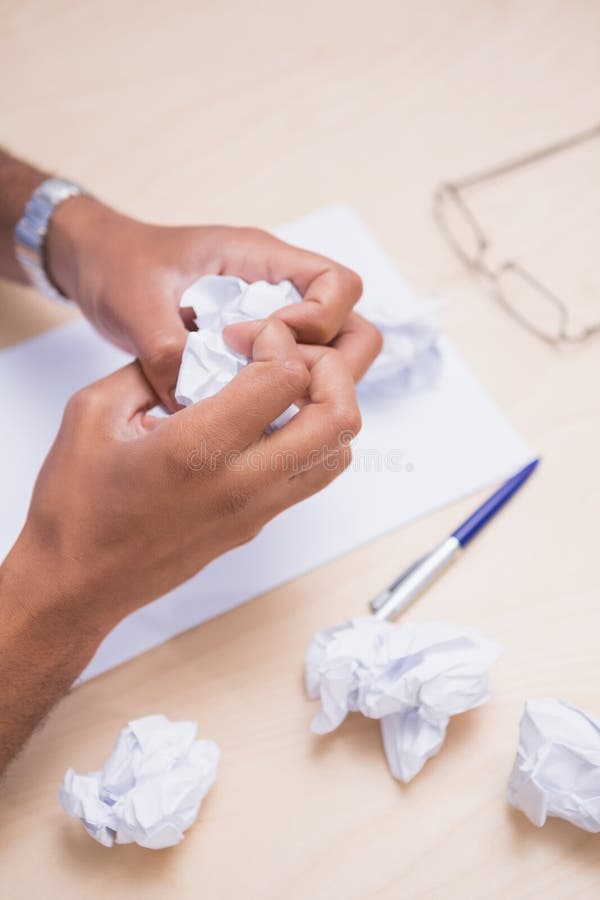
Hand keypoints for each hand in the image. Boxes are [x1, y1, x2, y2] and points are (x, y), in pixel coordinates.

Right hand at [7, 319, 362, 635]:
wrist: (77, 585)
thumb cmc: (76, 506)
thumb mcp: (93, 413)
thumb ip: (149, 370)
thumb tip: (194, 346)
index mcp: (197, 449)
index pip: (286, 379)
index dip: (278, 339)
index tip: (246, 336)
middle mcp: (240, 483)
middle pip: (339, 419)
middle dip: (331, 369)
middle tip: (292, 354)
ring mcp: (256, 511)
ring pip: (338, 453)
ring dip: (328, 408)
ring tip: (287, 387)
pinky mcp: (256, 525)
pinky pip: (311, 477)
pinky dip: (312, 440)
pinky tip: (268, 422)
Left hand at [46, 197, 381, 409]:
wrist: (96, 263)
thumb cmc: (116, 264)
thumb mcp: (136, 306)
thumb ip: (168, 353)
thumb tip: (196, 411)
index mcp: (260, 259)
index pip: (338, 285)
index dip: (318, 323)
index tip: (265, 345)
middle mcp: (278, 289)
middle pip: (351, 327)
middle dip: (329, 365)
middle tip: (272, 386)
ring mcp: (270, 320)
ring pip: (328, 357)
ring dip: (304, 385)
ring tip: (255, 402)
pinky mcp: (253, 349)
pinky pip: (291, 374)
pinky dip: (279, 398)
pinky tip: (242, 413)